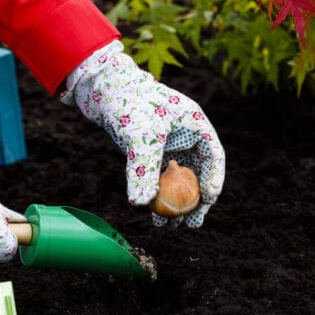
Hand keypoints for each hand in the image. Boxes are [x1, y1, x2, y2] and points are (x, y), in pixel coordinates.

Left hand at [61, 40, 225, 227]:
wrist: (100, 87)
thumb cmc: (126, 102)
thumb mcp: (139, 136)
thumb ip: (143, 170)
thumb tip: (141, 203)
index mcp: (194, 122)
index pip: (213, 155)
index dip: (214, 179)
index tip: (208, 200)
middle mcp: (185, 135)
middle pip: (198, 173)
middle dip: (195, 201)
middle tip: (191, 224)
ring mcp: (168, 144)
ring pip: (178, 180)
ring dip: (174, 203)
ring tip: (168, 227)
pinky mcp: (150, 151)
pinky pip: (159, 178)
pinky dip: (157, 195)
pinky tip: (150, 212)